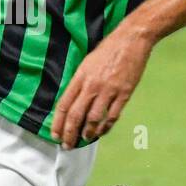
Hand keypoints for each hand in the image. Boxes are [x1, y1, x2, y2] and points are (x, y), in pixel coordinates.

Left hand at [51, 24, 154, 149]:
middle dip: (70, 133)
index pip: (64, 104)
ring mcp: (109, 90)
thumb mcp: (87, 63)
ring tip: (84, 139)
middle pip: (76, 115)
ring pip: (94, 119)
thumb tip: (73, 102)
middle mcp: (92, 85)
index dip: (58, 122)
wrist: (131, 40)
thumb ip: (79, 82)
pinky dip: (105, 127)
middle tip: (67, 145)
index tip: (55, 134)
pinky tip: (101, 132)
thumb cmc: (108, 50)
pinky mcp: (124, 93)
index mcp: (80, 77)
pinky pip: (112, 116)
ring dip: (87, 132)